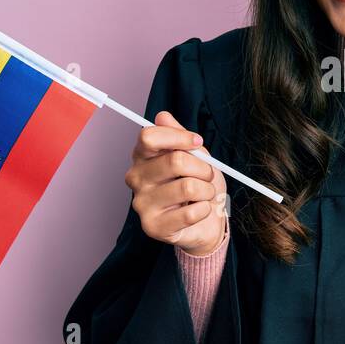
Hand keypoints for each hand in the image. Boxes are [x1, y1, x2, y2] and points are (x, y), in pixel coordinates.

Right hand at [125, 110, 228, 254]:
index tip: (198, 142)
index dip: (179, 137)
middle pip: (175, 161)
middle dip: (203, 168)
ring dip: (207, 190)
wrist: (206, 222)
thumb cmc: (199, 185)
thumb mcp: (195, 156)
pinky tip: (199, 212)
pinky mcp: (153, 227)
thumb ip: (179, 136)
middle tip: (207, 176)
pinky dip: (205, 210)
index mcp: (143, 157)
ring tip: (204, 195)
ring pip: (187, 187)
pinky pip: (191, 212)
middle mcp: (136, 178)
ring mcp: (142, 204)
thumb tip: (162, 116)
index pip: (149, 136)